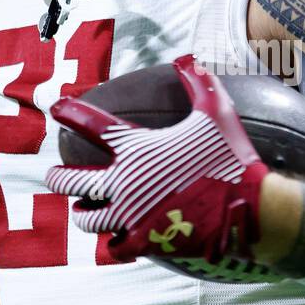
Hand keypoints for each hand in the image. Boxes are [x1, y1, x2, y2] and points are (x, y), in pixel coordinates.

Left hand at [45, 54, 269, 265]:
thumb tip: (185, 58)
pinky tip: (115, 239)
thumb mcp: (217, 111)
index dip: (70, 113)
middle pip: (71, 181)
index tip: (56, 108)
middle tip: (55, 175)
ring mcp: (132, 215)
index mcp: (137, 148)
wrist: (249, 208)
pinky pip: (114, 246)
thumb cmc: (232, 157)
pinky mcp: (145, 242)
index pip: (90, 125)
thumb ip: (197, 81)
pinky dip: (112, 242)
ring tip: (82, 209)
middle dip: (58, 177)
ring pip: (86, 218)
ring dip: (82, 212)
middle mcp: (125, 182)